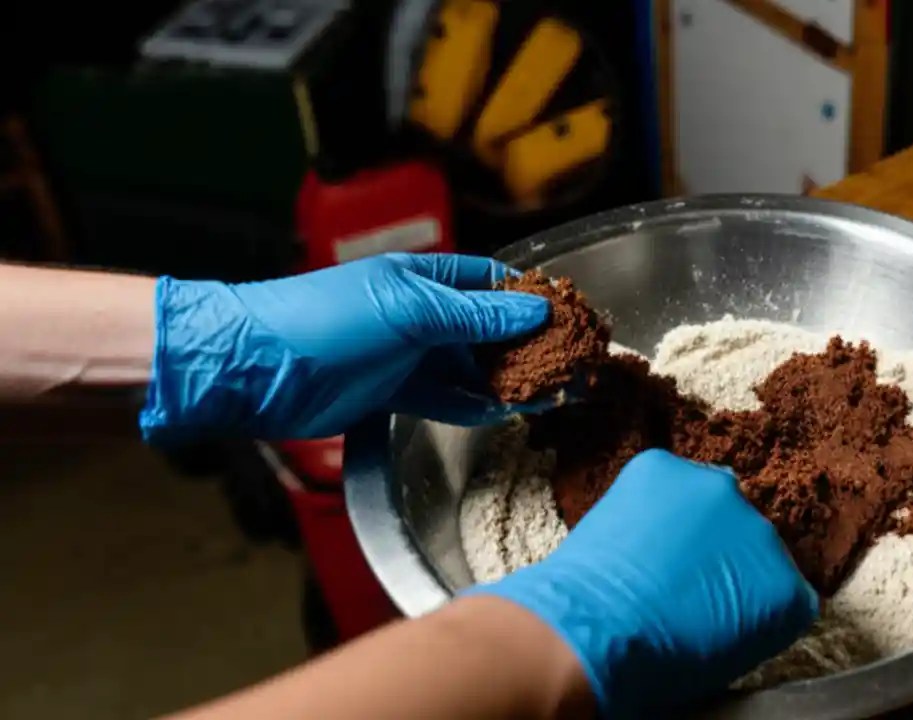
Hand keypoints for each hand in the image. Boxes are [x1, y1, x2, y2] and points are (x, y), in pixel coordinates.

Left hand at [140, 253, 547, 443]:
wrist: (255, 369)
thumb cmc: (324, 320)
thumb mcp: (409, 309)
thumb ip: (474, 316)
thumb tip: (534, 312)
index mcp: (422, 277)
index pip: (490, 282)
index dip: (529, 299)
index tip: (568, 318)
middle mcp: (418, 313)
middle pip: (486, 329)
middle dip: (526, 346)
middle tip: (569, 365)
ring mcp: (405, 355)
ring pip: (470, 367)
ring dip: (506, 380)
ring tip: (550, 394)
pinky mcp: (392, 393)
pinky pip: (445, 398)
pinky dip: (474, 405)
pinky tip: (504, 411)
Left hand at [472, 449, 818, 716]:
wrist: (597, 632)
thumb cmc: (656, 663)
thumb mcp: (727, 657)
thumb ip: (747, 616)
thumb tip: (729, 602)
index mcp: (788, 590)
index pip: (781, 584)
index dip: (745, 596)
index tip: (719, 608)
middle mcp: (765, 531)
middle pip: (747, 537)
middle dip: (721, 553)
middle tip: (681, 579)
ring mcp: (717, 490)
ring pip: (709, 501)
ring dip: (690, 520)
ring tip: (651, 552)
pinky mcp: (665, 466)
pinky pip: (663, 479)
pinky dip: (648, 497)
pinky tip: (629, 529)